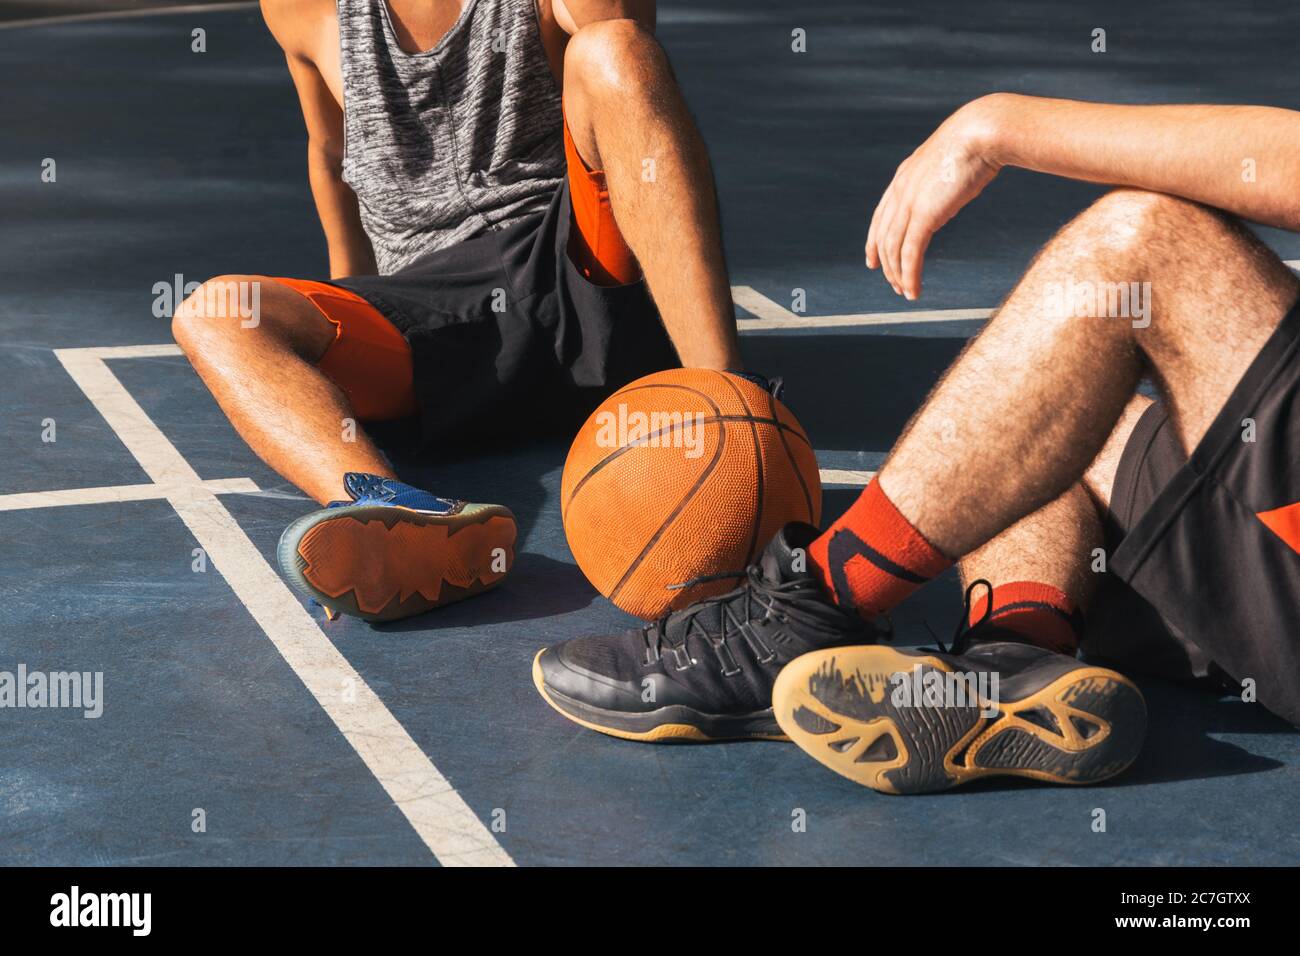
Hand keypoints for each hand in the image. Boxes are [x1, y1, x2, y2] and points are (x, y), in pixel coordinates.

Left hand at [866, 96, 1004, 299]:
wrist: (981, 132)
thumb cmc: (976, 143)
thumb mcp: (950, 162)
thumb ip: (942, 180)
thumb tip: (950, 190)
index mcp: (904, 177)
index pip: (881, 216)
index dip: (874, 241)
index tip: (872, 260)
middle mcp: (900, 190)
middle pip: (884, 237)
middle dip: (887, 265)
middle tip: (895, 285)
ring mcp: (909, 202)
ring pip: (893, 249)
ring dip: (899, 275)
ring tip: (906, 292)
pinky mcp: (924, 214)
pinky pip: (910, 253)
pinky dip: (909, 275)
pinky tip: (913, 291)